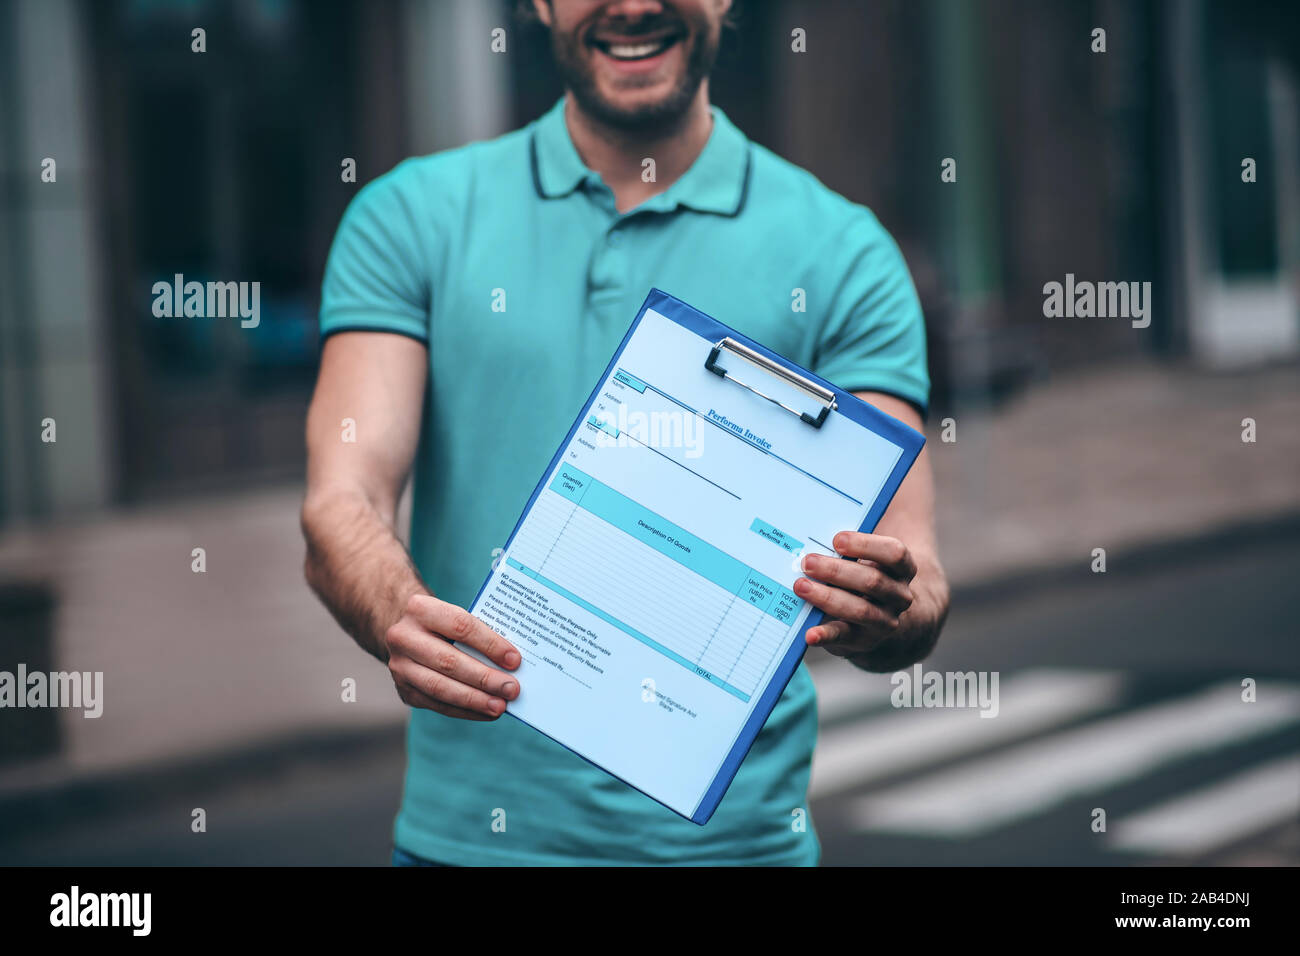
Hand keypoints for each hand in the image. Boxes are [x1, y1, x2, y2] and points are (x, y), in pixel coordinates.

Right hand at [385, 594, 521, 719]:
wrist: (406, 632)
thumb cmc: (443, 623)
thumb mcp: (455, 615)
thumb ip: (479, 633)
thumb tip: (511, 663)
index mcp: (421, 608)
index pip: (460, 626)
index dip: (489, 645)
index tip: (514, 660)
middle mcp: (404, 637)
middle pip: (449, 661)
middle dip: (484, 678)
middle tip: (511, 689)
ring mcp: (400, 666)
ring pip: (439, 687)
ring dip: (474, 700)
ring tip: (499, 706)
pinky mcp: (404, 690)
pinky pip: (437, 704)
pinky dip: (464, 711)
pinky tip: (485, 712)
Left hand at [794, 531, 945, 671]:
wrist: (880, 622)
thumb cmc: (867, 579)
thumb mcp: (870, 561)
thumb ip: (852, 550)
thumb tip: (819, 537)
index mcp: (903, 569)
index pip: (895, 554)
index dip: (866, 545)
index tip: (837, 540)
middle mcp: (899, 596)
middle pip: (873, 581)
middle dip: (837, 571)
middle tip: (808, 562)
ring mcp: (883, 621)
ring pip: (860, 610)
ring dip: (827, 597)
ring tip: (801, 586)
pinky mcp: (863, 640)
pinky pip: (844, 636)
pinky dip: (825, 635)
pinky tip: (810, 633)